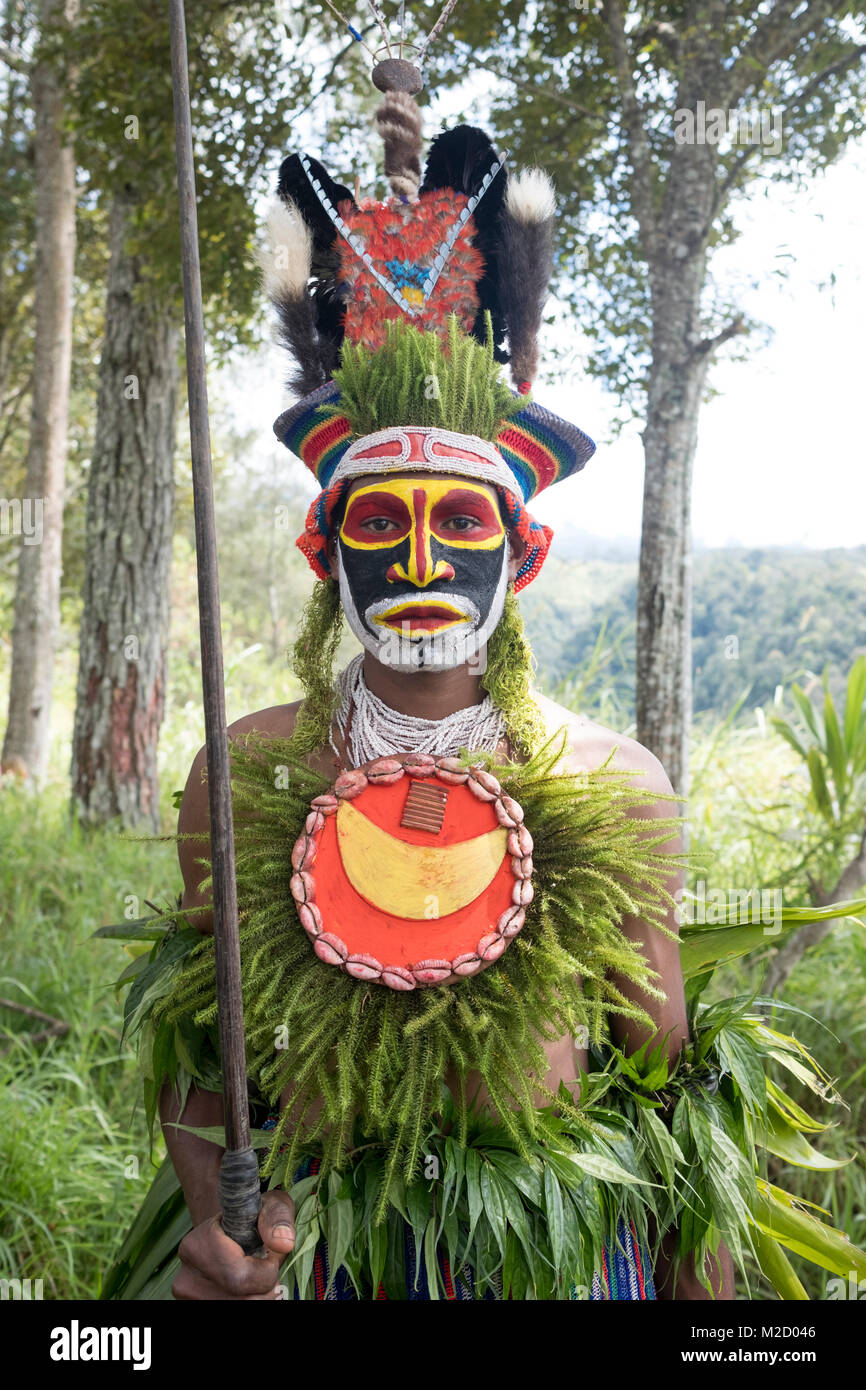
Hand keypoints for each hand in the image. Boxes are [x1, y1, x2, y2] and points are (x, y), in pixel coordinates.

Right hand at [173, 1189, 295, 1299]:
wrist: (228, 1231)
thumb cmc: (254, 1216)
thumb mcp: (271, 1206)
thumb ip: (277, 1219)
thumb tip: (283, 1243)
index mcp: (196, 1246)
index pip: (241, 1278)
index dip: (268, 1269)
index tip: (269, 1254)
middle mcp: (186, 1278)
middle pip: (244, 1301)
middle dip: (265, 1286)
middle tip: (264, 1266)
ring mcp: (189, 1299)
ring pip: (241, 1308)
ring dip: (258, 1294)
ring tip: (255, 1274)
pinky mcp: (195, 1307)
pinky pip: (234, 1309)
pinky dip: (248, 1299)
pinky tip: (246, 1285)